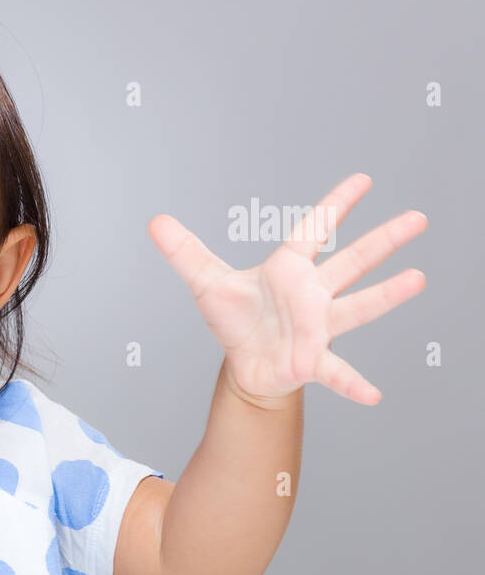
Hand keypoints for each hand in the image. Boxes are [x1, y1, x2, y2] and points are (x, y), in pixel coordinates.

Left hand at [147, 173, 426, 405]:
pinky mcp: (312, 359)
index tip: (363, 180)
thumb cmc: (236, 320)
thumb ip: (185, 252)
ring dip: (387, 295)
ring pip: (359, 306)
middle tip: (418, 217)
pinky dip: (353, 383)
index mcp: (288, 269)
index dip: (336, 205)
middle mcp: (312, 293)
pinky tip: (373, 395)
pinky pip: (337, 372)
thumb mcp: (206, 283)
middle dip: (383, 240)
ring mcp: (318, 325)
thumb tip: (155, 220)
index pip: (315, 230)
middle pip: (353, 261)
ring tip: (417, 278)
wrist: (245, 364)